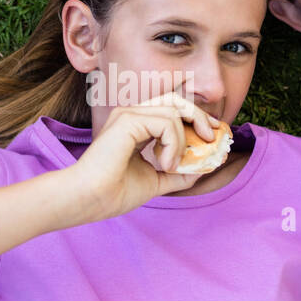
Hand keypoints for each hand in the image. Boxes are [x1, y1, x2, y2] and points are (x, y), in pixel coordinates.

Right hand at [70, 93, 218, 220]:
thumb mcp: (156, 181)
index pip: (171, 109)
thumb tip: (203, 168)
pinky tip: (164, 163)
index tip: (211, 135)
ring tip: (171, 165)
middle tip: (210, 138)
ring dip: (182, 141)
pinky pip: (166, 122)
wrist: (89, 200)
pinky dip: (174, 143)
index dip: (195, 118)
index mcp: (135, 125)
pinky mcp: (128, 120)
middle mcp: (131, 115)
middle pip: (176, 100)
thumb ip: (178, 173)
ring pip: (174, 111)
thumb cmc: (113, 193)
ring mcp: (128, 114)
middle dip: (199, 117)